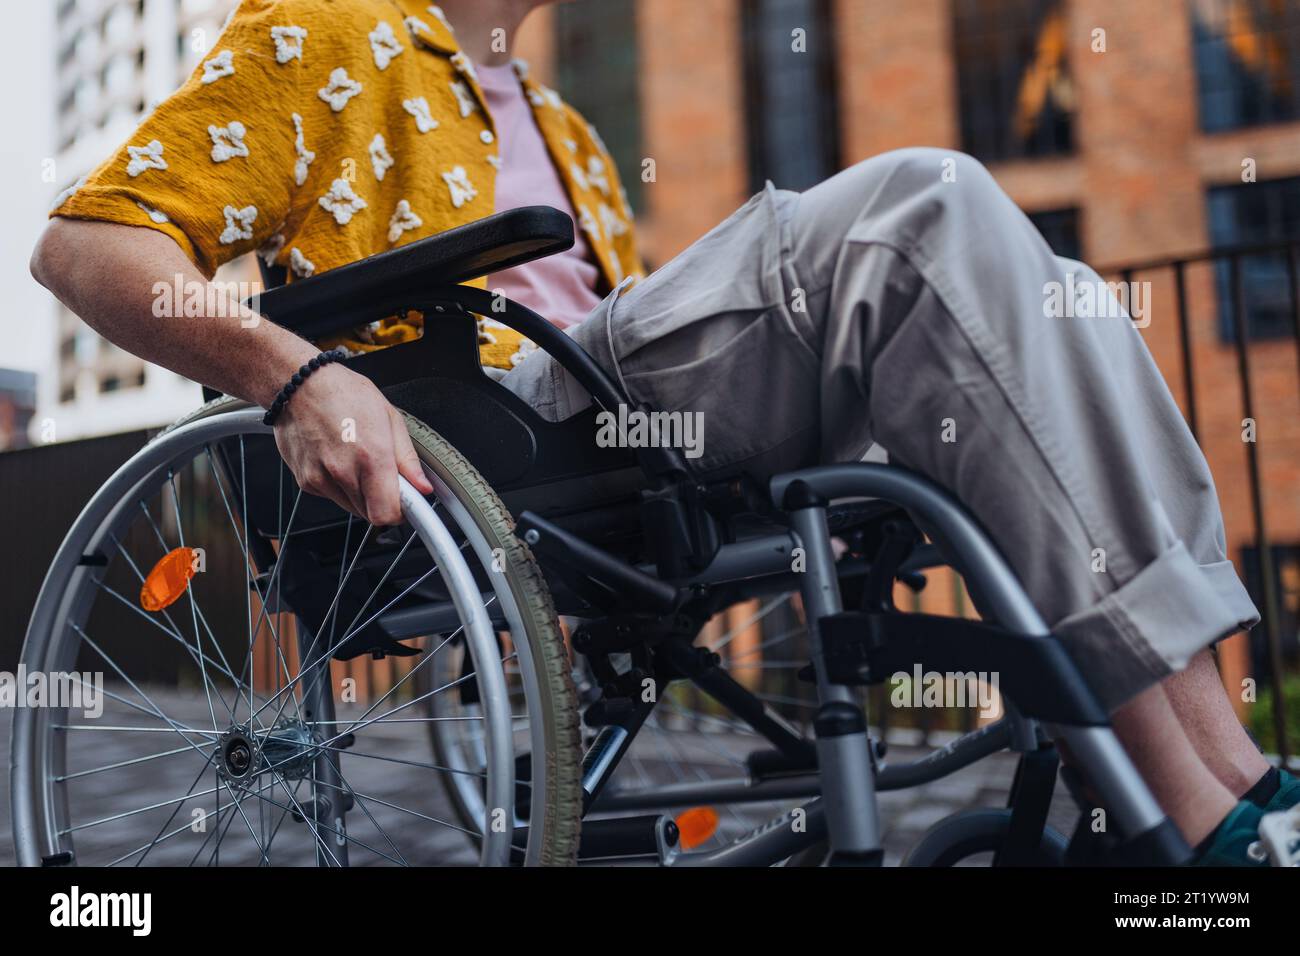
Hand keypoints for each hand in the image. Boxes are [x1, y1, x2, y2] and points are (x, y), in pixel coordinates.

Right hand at [270, 362, 433, 524]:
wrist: (300, 385)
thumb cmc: (343, 393)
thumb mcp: (389, 417)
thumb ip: (407, 459)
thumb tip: (422, 486)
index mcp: (371, 456)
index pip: (387, 514)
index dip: (400, 512)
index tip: (405, 502)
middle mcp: (343, 471)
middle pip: (371, 513)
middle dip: (381, 499)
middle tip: (381, 474)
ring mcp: (321, 478)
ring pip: (351, 507)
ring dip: (360, 494)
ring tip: (356, 460)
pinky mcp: (305, 481)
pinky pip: (331, 496)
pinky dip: (339, 486)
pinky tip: (337, 459)